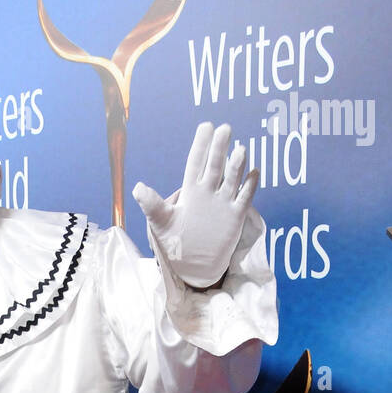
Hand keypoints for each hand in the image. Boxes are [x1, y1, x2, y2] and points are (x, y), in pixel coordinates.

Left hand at [133, 123, 258, 289]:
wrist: (193, 266)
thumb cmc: (175, 244)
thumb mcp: (161, 223)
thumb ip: (152, 205)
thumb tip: (137, 188)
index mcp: (191, 191)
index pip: (196, 163)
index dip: (201, 145)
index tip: (206, 126)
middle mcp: (208, 193)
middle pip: (215, 165)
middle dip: (219, 148)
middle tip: (225, 129)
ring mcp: (223, 203)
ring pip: (231, 178)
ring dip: (236, 165)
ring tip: (240, 150)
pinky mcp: (234, 217)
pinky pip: (244, 198)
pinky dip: (250, 186)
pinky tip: (254, 172)